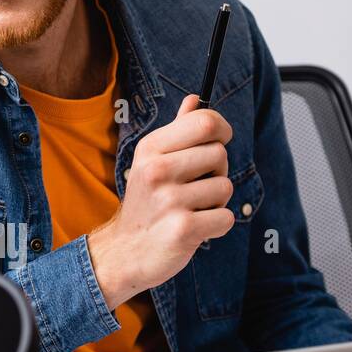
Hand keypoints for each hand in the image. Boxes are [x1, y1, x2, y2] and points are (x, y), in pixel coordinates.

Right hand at [87, 93, 234, 309]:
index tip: (219, 140)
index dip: (222, 129)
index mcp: (151, 149)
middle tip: (196, 187)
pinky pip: (225, 218)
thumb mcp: (152, 161)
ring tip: (191, 210)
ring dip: (215, 202)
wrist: (126, 251)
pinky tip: (195, 228)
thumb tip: (195, 100)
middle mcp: (157, 171)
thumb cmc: (146, 203)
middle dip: (217, 171)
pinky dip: (216, 226)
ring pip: (225, 188)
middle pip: (220, 154)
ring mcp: (169, 201)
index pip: (205, 122)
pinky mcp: (183, 230)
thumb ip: (177, 130)